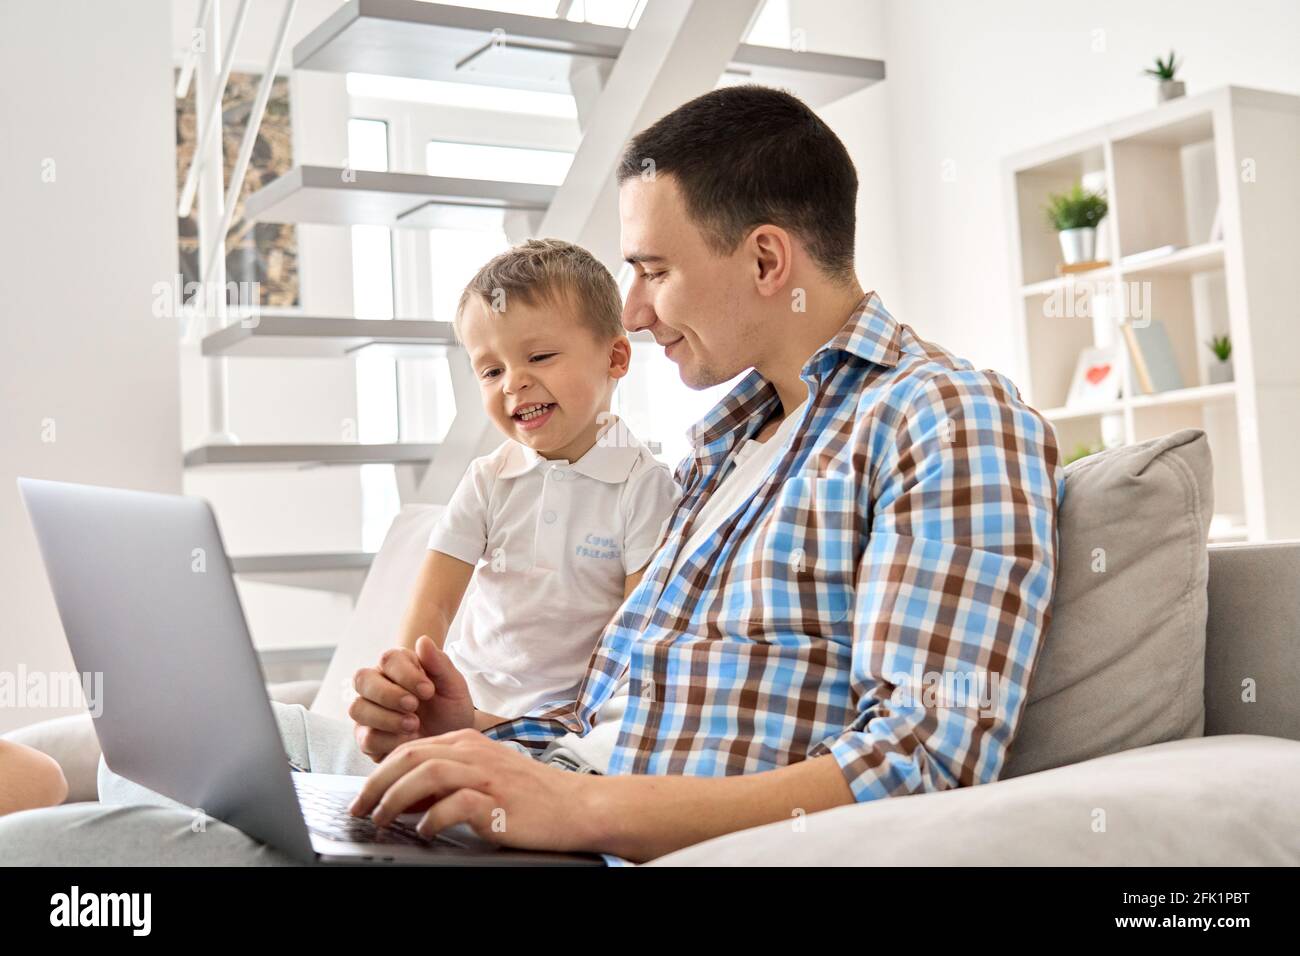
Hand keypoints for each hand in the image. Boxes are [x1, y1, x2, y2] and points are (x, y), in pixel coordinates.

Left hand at [348, 729, 599, 852]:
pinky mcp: (497, 801)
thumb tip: (404, 798)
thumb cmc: (530, 795)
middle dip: (377, 783)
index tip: (363, 796)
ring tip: (381, 819)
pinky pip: (455, 805)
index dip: (380, 772)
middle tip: (359, 808)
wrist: (576, 806)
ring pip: (426, 774)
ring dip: (395, 798)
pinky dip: (432, 818)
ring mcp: (486, 775)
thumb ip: (447, 779)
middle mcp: (474, 752)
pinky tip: (424, 831)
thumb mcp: (484, 775)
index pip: (411, 748)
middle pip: (411, 756)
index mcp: (467, 741)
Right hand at [350, 636, 475, 761]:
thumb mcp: (453, 685)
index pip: (388, 659)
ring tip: (414, 725)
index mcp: (397, 666)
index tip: (429, 690)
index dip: (406, 674)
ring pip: (357, 709)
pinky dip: (388, 741)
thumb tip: (423, 640)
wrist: (452, 738)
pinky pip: (365, 739)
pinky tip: (408, 739)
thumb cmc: (450, 706)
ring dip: (386, 718)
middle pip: (362, 679)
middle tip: (414, 706)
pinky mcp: (367, 739)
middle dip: (389, 694)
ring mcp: (368, 712)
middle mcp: (376, 686)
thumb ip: (440, 663)